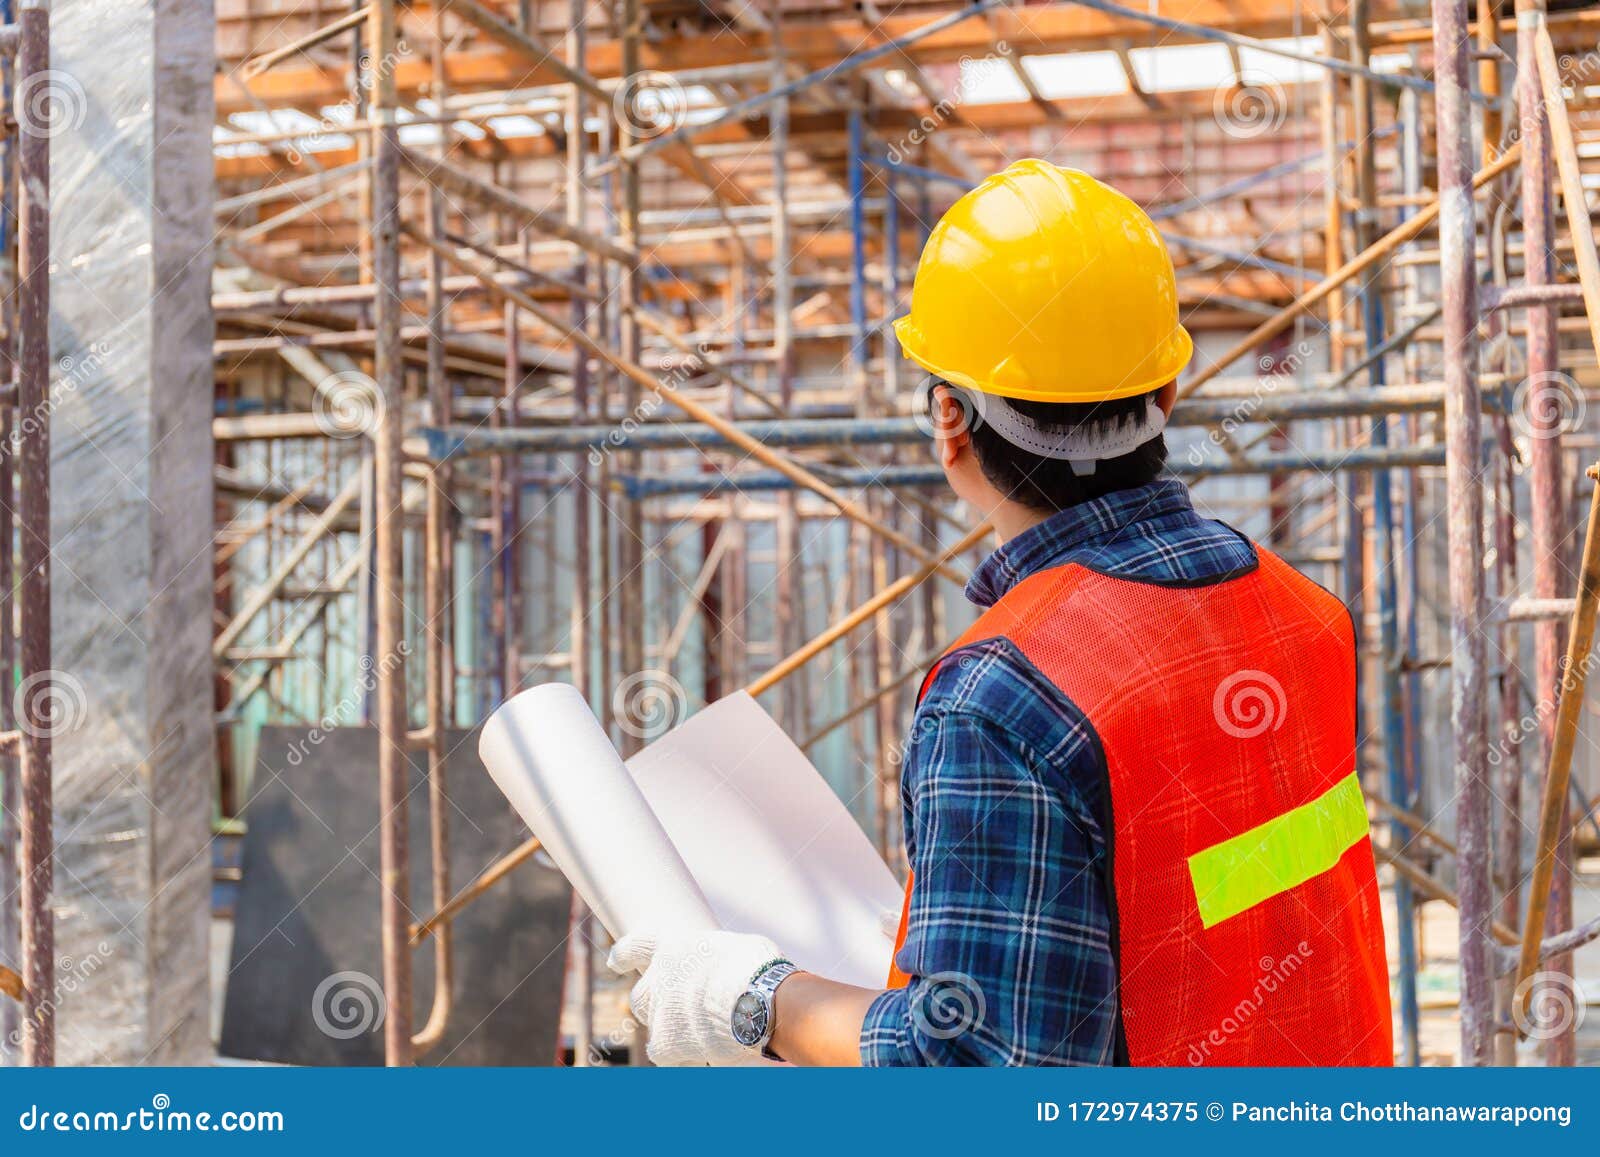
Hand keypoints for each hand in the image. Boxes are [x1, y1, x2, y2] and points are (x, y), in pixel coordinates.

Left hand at [607, 929, 784, 1066]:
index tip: (615, 962)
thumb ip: (715, 960)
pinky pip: (662, 1053)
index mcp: (672, 946)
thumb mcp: (734, 949)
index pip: (635, 947)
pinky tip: (700, 1056)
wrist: (757, 999)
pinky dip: (679, 1056)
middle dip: (653, 1004)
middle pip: (641, 995)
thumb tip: (722, 974)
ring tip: (704, 1033)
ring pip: (652, 1024)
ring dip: (671, 1030)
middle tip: (676, 1012)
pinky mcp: (665, 1041)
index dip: (624, 955)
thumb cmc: (756, 969)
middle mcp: (658, 977)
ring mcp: (659, 1010)